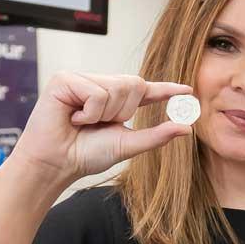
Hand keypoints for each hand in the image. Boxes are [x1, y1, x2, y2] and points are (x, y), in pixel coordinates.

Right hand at [10, 72, 193, 181]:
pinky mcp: (65, 79)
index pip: (146, 91)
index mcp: (115, 100)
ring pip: (117, 87)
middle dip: (124, 111)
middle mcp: (100, 84)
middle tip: (100, 124)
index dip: (167, 89)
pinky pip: (96, 92)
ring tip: (83, 122)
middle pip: (135, 84)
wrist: (56, 163)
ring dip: (105, 113)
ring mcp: (82, 79)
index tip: (188, 91)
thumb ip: (156, 135)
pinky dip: (89, 111)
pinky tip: (73, 117)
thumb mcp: (128, 144)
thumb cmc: (85, 154)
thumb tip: (187, 127)